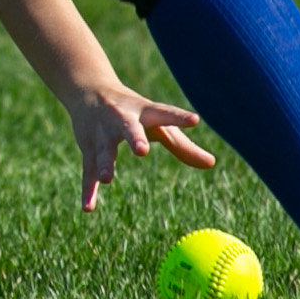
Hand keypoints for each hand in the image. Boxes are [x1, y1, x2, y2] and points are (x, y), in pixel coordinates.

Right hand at [65, 88, 211, 210]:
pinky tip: (88, 208)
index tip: (194, 120)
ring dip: (105, 163)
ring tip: (108, 179)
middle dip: (134, 138)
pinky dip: (88, 189)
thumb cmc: (134, 111)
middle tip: (142, 150)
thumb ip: (183, 146)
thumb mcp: (158, 125)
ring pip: (103, 149)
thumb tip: (211, 164)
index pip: (164, 113)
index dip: (179, 117)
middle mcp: (121, 119)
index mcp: (145, 111)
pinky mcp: (87, 148)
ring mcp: (102, 133)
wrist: (89, 90)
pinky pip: (88, 170)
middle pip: (128, 128)